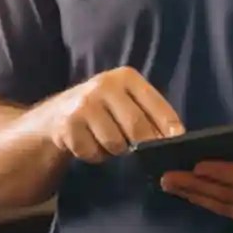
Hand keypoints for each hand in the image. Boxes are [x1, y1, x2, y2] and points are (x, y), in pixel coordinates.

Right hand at [45, 66, 183, 163]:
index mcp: (126, 77)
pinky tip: (89, 142)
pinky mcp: (68, 125)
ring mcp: (84, 104)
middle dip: (143, 145)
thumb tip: (177, 137)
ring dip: (115, 151)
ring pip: (115, 143)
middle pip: (136, 126)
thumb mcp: (127, 101)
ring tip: (108, 141)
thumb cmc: (103, 109)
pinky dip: (95, 155)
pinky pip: (93, 153)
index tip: (178, 142)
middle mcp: (105, 85)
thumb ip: (150, 114)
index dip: (169, 126)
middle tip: (142, 151)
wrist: (55, 116)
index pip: (155, 104)